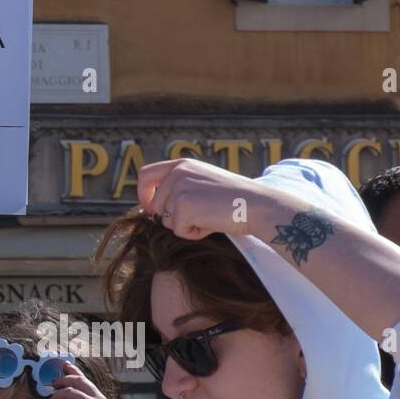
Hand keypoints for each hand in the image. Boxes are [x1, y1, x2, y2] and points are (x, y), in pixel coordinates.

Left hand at [137, 158, 291, 242]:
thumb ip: (179, 187)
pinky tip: (212, 223)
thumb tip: (150, 208)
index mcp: (181, 164)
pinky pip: (179, 232)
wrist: (256, 205)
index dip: (143, 195)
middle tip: (202, 214)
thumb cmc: (233, 198)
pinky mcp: (184, 208)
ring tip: (210, 216)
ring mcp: (179, 190)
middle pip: (155, 207)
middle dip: (174, 219)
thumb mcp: (202, 182)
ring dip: (187, 226)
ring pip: (167, 222)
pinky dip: (195, 233)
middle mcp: (177, 173)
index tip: (149, 208)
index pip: (145, 175)